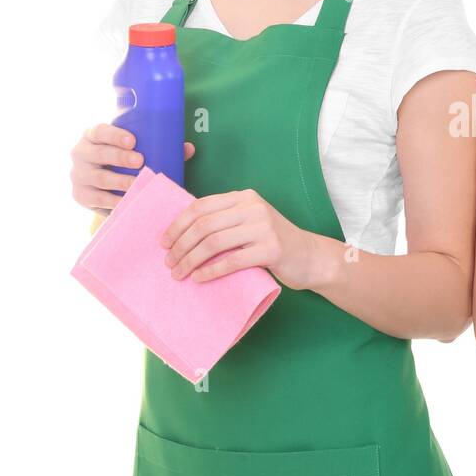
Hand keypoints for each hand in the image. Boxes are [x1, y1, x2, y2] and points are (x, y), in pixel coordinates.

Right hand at [71, 123, 194, 215]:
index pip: (99, 131)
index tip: (133, 141)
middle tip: (141, 162)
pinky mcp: (80, 195)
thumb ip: (161, 147)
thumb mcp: (134, 149)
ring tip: (138, 184)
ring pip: (99, 178)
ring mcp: (78, 175)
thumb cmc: (122, 160)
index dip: (114, 135)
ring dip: (119, 181)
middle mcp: (80, 153)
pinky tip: (127, 201)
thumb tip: (189, 148)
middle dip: (119, 157)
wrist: (101, 184)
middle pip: (97, 154)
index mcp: (92, 135)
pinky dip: (113, 201)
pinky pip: (97, 199)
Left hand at [159, 186, 333, 290]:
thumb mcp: (250, 222)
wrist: (311, 257)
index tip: (164, 242)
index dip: (178, 224)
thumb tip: (182, 231)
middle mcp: (253, 207)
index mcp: (244, 197)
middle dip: (181, 245)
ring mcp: (264, 227)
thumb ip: (225, 220)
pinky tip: (199, 278)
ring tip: (179, 273)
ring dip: (190, 260)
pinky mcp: (271, 249)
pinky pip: (231, 261)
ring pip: (214, 243)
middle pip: (204, 225)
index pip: (201, 206)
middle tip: (169, 262)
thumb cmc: (274, 243)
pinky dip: (211, 271)